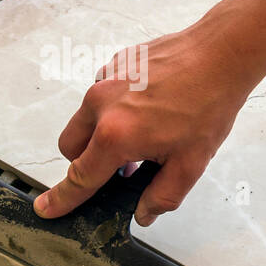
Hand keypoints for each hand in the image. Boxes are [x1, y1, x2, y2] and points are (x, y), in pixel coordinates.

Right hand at [32, 18, 262, 226]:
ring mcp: (105, 80)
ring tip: (144, 134)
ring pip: (85, 119)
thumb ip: (162, 196)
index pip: (79, 177)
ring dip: (101, 134)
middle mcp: (100, 105)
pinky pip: (101, 95)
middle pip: (71, 147)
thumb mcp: (191, 163)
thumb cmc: (208, 104)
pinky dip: (114, 108)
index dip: (61, 198)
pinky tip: (149, 107)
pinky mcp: (114, 63)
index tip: (45, 208)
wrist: (220, 53)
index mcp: (115, 135)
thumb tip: (144, 211)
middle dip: (85, 162)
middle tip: (122, 167)